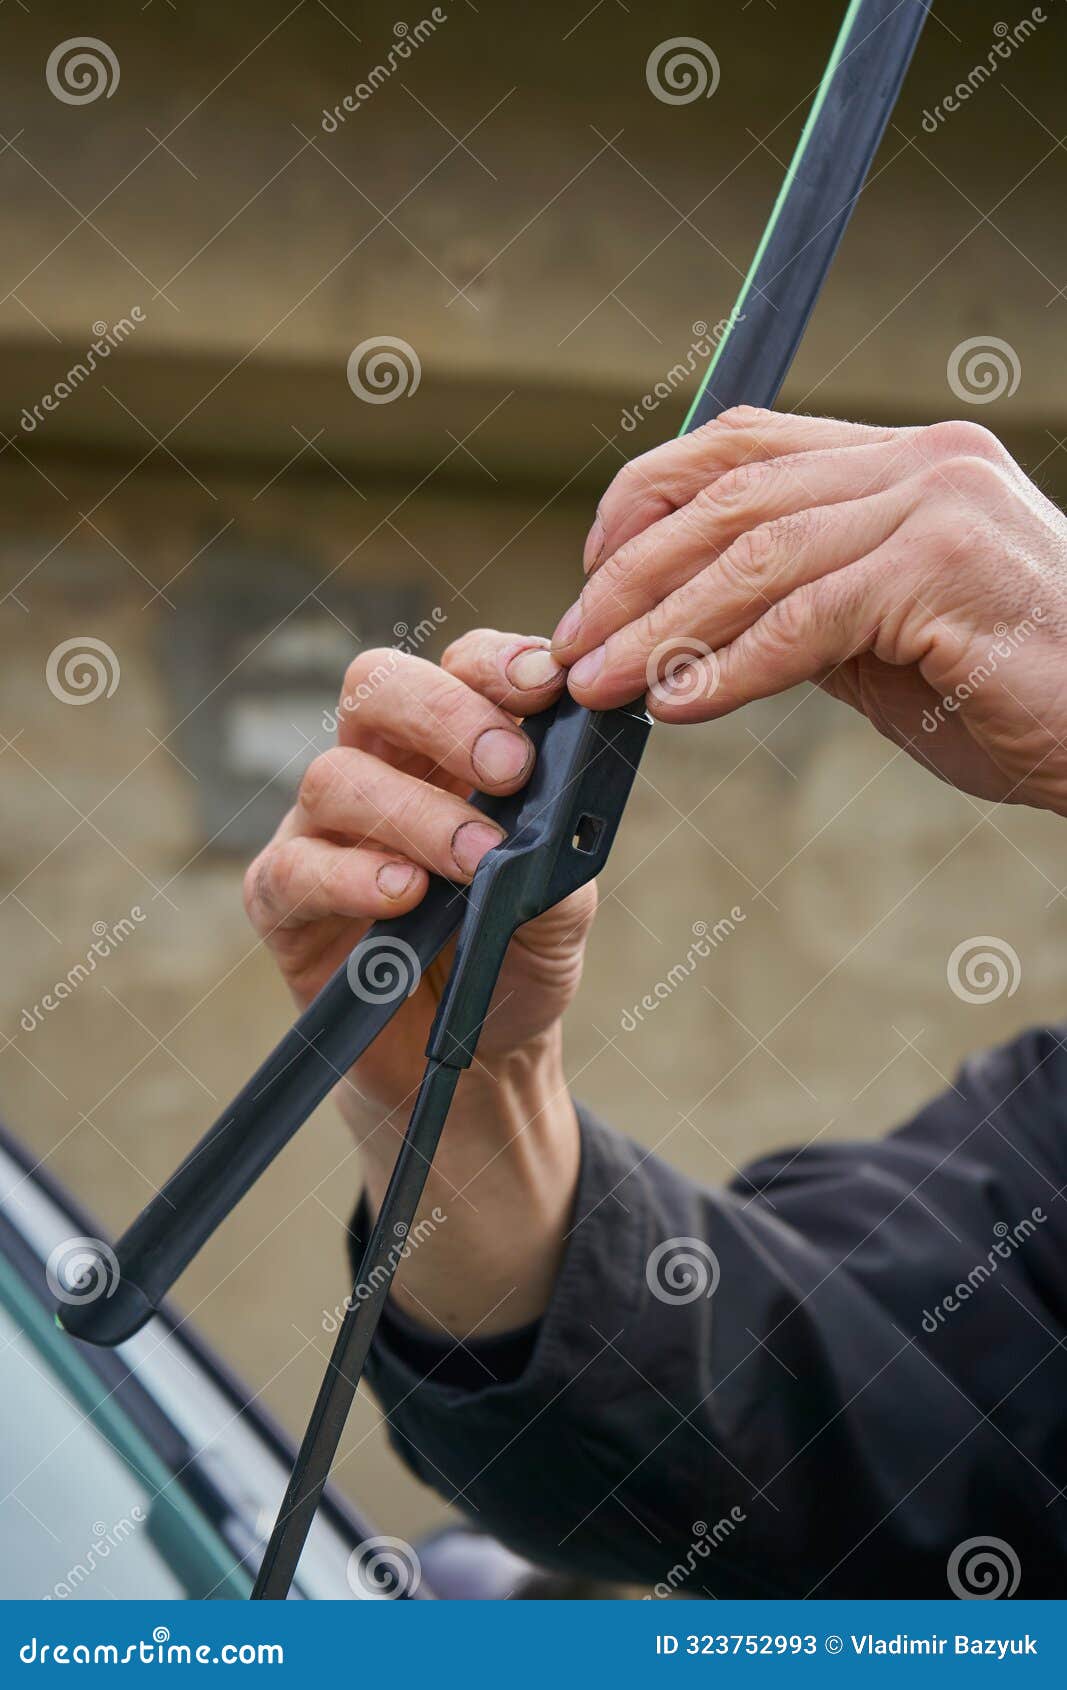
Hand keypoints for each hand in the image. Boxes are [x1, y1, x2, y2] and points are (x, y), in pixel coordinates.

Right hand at [244, 630, 585, 1123]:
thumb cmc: (515, 956)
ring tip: (476, 860)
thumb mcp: (562, 906)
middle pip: (377, 688)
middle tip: (510, 767)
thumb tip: (563, 812)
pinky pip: (294, 870)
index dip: (495, 663)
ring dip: (415, 814)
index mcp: (451, 750)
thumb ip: (563, 850)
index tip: (544, 684)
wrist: (476, 1056)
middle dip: (445, 713)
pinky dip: (350, 878)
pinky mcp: (284, 902)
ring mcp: (323, 831)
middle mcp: (380, 771)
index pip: (458, 668)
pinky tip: (402, 896)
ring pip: (335, 776)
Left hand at [553, 408, 1066, 813]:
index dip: (649, 500)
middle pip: (733, 498)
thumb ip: (804, 611)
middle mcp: (920, 461)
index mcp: (904, 461)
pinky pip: (806, 620)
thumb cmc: (1017, 695)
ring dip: (661, 627)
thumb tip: (696, 626)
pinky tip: (678, 704)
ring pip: (756, 556)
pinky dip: (729, 665)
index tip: (591, 571)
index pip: (744, 445)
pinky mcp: (946, 571)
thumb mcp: (889, 642)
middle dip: (633, 576)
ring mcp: (938, 506)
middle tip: (572, 644)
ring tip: (601, 683)